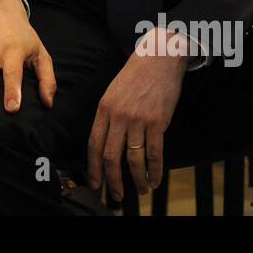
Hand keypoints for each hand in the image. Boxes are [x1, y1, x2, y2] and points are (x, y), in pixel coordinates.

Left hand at [86, 27, 187, 200]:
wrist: (159, 56)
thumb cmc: (137, 74)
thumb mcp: (114, 91)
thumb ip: (109, 115)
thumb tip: (107, 141)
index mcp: (104, 108)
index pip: (94, 144)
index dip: (93, 168)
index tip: (95, 183)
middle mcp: (118, 115)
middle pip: (110, 156)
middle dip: (112, 180)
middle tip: (116, 196)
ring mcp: (138, 119)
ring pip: (133, 159)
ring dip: (137, 179)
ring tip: (141, 190)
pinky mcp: (158, 121)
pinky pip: (155, 153)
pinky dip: (155, 170)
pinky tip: (156, 179)